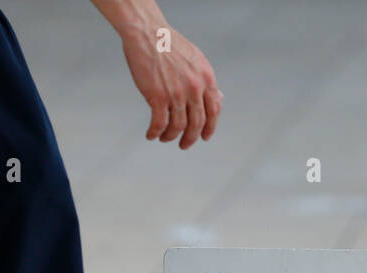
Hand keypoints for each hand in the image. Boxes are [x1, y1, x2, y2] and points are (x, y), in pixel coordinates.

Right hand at [120, 23, 221, 148]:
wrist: (147, 33)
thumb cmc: (169, 44)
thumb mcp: (196, 60)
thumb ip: (206, 80)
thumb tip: (218, 97)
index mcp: (206, 78)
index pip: (214, 110)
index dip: (210, 127)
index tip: (204, 137)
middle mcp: (194, 88)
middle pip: (197, 123)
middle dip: (191, 138)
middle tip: (184, 145)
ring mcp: (177, 94)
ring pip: (178, 126)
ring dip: (171, 136)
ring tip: (165, 138)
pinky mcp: (158, 97)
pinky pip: (159, 123)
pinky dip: (155, 132)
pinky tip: (151, 135)